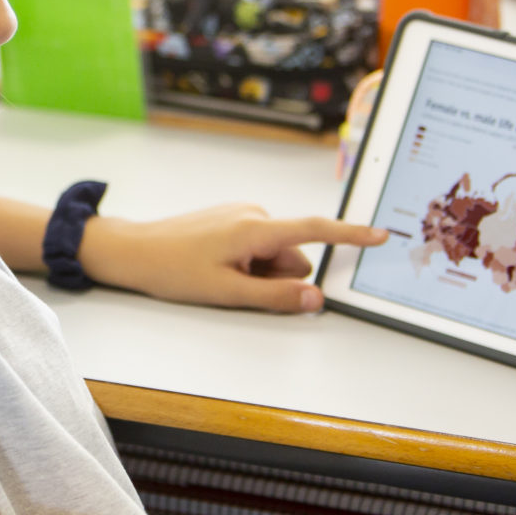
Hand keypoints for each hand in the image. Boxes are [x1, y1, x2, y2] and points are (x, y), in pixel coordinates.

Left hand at [78, 206, 388, 313]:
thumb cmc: (174, 271)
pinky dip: (248, 263)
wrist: (135, 251)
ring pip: (275, 255)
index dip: (351, 235)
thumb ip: (275, 298)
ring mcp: (242, 215)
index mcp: (256, 228)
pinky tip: (217, 268)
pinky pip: (257, 247)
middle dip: (278, 278)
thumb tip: (316, 300)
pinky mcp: (232, 219)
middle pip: (293, 256)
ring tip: (221, 277)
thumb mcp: (228, 293)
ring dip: (260, 273)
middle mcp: (254, 214)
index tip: (380, 234)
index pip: (315, 231)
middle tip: (238, 287)